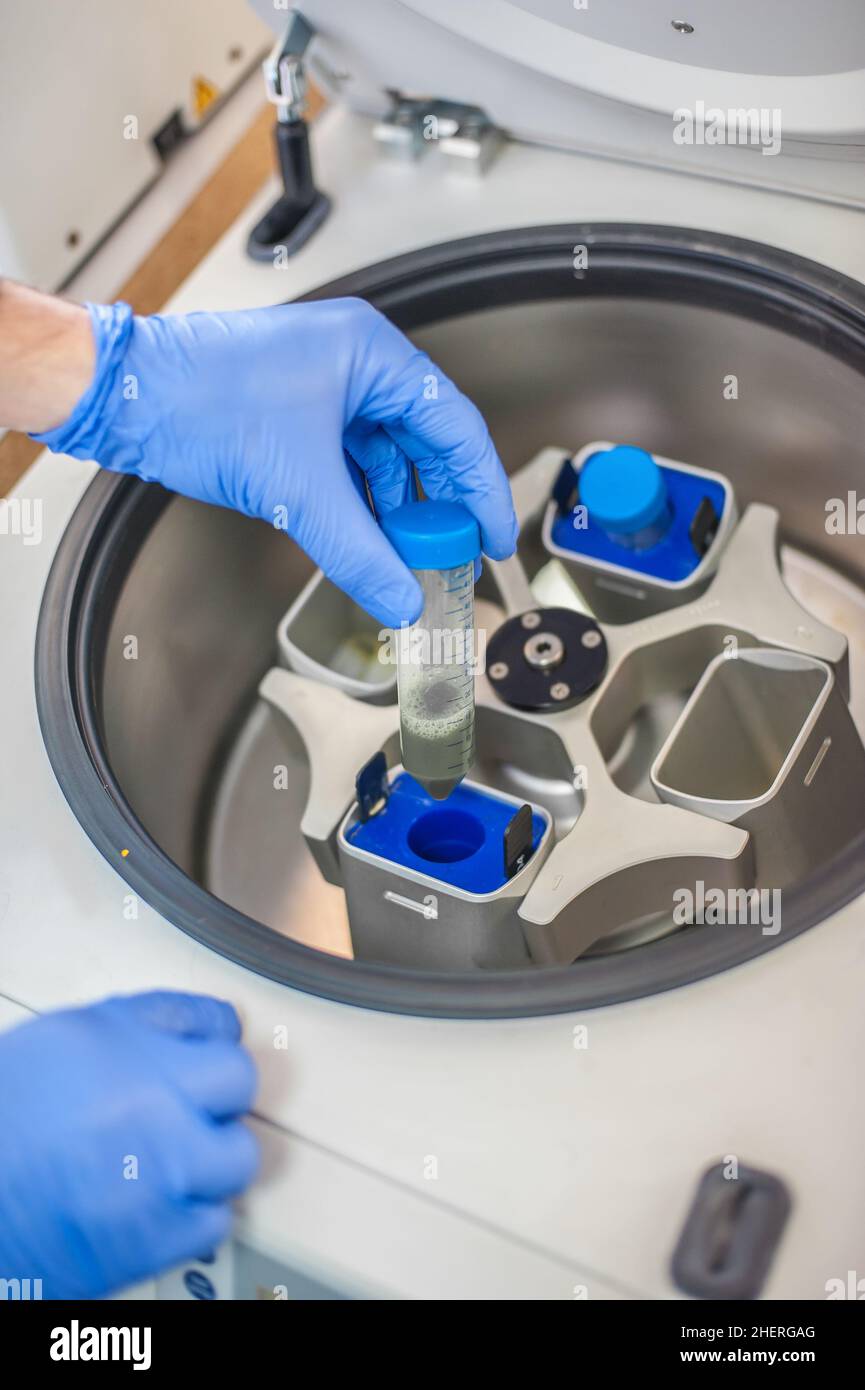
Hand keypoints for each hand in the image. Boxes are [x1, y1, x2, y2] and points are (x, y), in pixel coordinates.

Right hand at [0, 991, 258, 1298]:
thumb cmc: (6, 1113)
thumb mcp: (73, 1035)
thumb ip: (153, 1020)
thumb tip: (213, 1023)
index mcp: (133, 1056)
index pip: (227, 1044)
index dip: (213, 1055)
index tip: (203, 1066)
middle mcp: (156, 1115)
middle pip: (239, 1095)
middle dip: (213, 1100)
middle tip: (180, 1111)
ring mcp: (160, 1183)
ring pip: (234, 1161)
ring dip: (208, 1156)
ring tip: (165, 1157)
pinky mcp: (150, 1242)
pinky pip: (211, 1223)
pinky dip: (192, 1213)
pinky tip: (156, 1199)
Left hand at [33, 297, 517, 624]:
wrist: (123, 396)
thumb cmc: (196, 400)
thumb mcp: (298, 488)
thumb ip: (360, 550)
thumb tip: (401, 597)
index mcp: (372, 355)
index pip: (455, 426)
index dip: (481, 490)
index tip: (494, 537)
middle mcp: (354, 363)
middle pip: (424, 443)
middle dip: (438, 505)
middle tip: (455, 556)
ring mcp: (323, 386)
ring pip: (383, 457)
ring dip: (396, 510)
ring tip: (407, 558)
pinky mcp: (294, 413)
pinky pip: (347, 464)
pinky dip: (360, 503)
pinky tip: (366, 539)